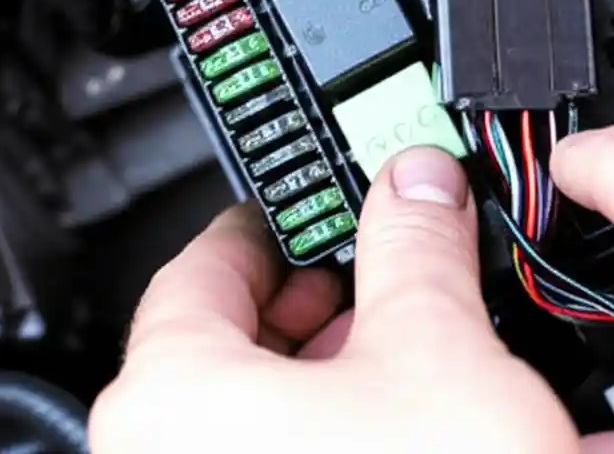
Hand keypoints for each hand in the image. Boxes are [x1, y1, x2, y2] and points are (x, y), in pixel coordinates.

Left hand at [91, 148, 613, 453]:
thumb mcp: (439, 358)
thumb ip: (419, 249)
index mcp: (174, 392)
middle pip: (240, 350)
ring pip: (272, 428)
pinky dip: (351, 448)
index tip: (311, 207)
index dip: (274, 222)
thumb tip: (416, 186)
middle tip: (387, 285)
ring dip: (352, 389)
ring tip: (427, 372)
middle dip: (330, 311)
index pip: (206, 263)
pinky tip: (424, 445)